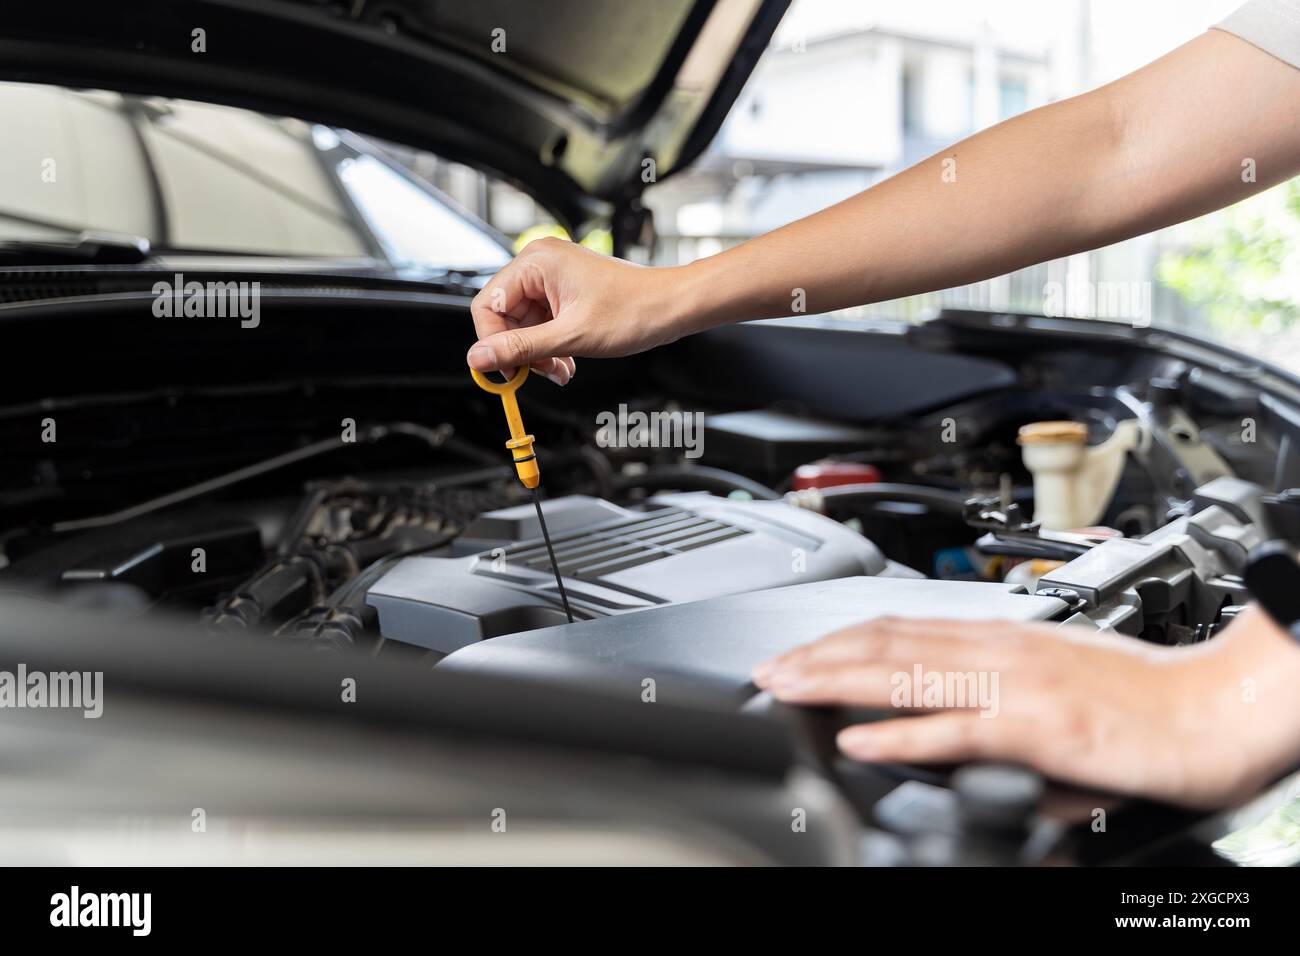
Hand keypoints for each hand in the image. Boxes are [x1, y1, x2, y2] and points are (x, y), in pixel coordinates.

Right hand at [466, 238, 697, 384]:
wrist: (672, 306)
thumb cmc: (634, 310)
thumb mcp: (570, 337)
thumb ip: (520, 348)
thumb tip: (478, 358)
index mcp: (536, 262)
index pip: (487, 306)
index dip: (493, 343)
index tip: (507, 370)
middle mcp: (540, 263)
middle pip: (504, 317)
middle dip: (522, 351)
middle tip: (543, 372)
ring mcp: (553, 277)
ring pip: (524, 324)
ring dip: (538, 353)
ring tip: (561, 370)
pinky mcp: (565, 291)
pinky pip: (542, 323)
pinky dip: (550, 346)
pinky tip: (566, 362)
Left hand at [752, 608, 1299, 808]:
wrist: (1209, 712)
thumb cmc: (1139, 700)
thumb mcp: (1052, 688)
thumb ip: (993, 704)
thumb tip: (950, 734)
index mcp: (1001, 638)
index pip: (902, 628)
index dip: (840, 638)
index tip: (798, 652)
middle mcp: (998, 649)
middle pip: (887, 642)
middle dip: (818, 656)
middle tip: (769, 670)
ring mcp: (1013, 684)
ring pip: (905, 674)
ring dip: (835, 681)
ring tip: (787, 689)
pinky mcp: (1035, 726)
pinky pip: (952, 727)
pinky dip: (897, 733)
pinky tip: (858, 740)